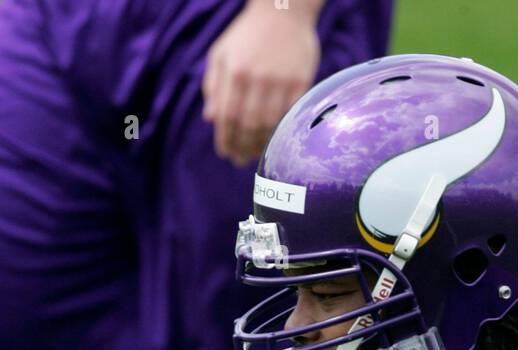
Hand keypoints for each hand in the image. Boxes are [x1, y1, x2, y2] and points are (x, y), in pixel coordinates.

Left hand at [202, 1, 320, 165]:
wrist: (283, 11)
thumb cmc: (247, 34)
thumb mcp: (221, 53)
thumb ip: (213, 85)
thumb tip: (211, 118)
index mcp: (235, 71)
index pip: (227, 116)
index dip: (225, 139)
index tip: (225, 152)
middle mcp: (257, 78)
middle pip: (248, 125)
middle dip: (242, 147)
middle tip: (239, 161)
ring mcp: (280, 81)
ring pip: (269, 124)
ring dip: (261, 145)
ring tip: (255, 155)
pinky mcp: (300, 82)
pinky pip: (289, 116)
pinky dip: (280, 132)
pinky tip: (274, 141)